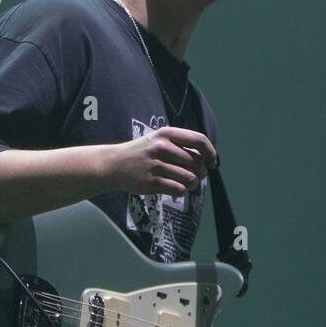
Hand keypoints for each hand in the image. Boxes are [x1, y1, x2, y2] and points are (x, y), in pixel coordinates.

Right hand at [104, 127, 218, 198]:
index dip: (211, 153)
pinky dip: (181, 192)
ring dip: (192, 184)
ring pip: (190, 178)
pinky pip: (179, 189)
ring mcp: (156, 165)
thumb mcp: (159, 140)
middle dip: (201, 172)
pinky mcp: (151, 182)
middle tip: (196, 177)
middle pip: (197, 162)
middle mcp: (162, 147)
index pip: (199, 140)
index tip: (212, 163)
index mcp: (167, 134)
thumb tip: (208, 158)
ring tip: (186, 184)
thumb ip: (181, 145)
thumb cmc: (142, 153)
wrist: (113, 165)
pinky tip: (175, 190)